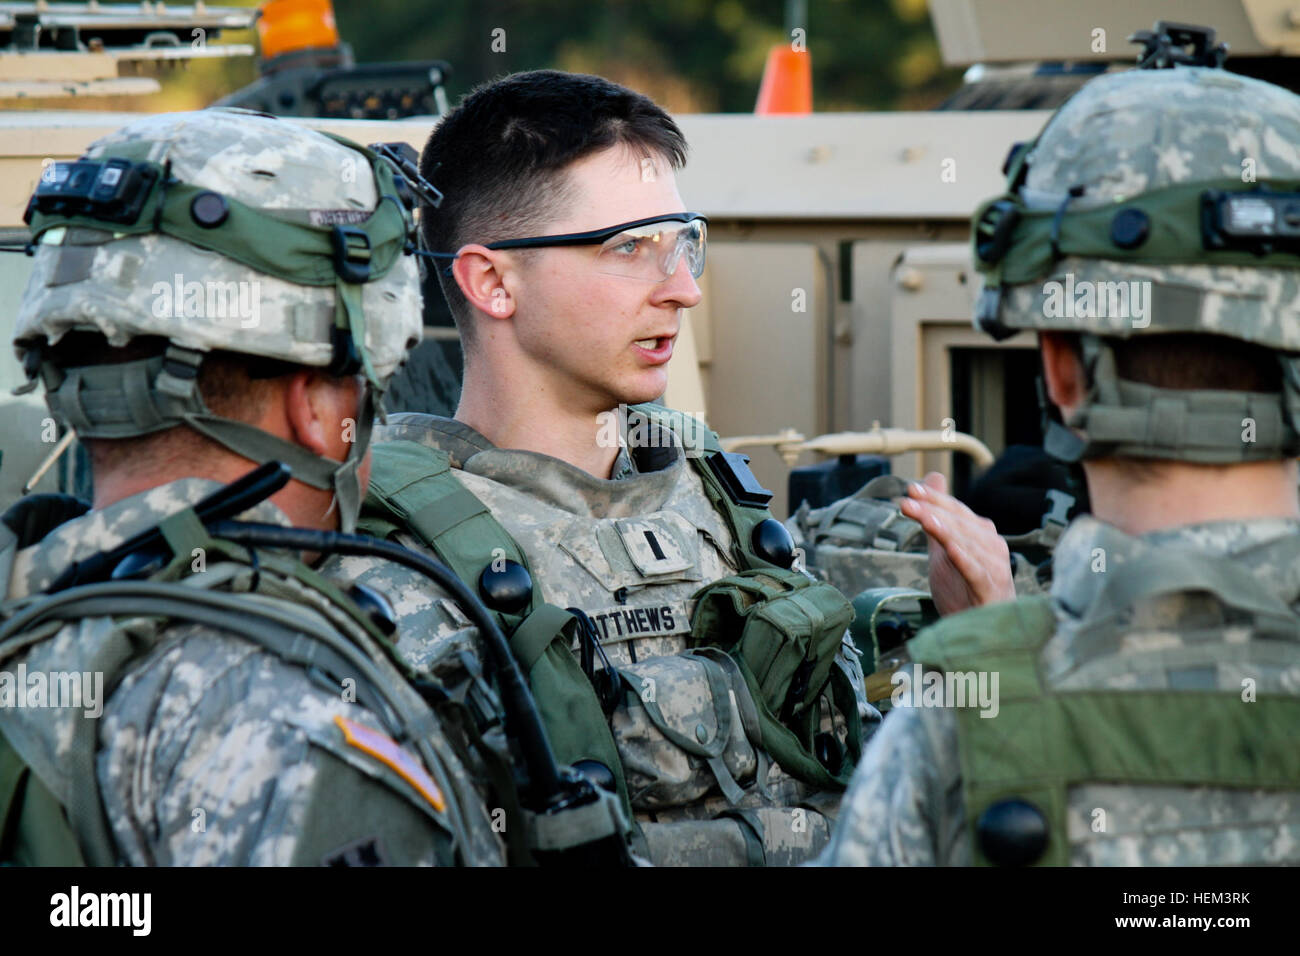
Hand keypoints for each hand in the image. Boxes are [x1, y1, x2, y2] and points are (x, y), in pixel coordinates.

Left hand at [899, 472, 1015, 615]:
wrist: (982, 628)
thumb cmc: (965, 588)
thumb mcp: (944, 548)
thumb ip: (936, 517)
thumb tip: (931, 478)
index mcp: (981, 534)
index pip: (955, 511)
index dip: (934, 499)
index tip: (910, 490)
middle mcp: (991, 546)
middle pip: (959, 523)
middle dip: (932, 510)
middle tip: (907, 501)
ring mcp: (994, 567)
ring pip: (967, 543)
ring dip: (945, 529)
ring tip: (924, 517)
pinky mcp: (990, 589)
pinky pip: (976, 571)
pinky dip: (964, 558)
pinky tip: (949, 549)